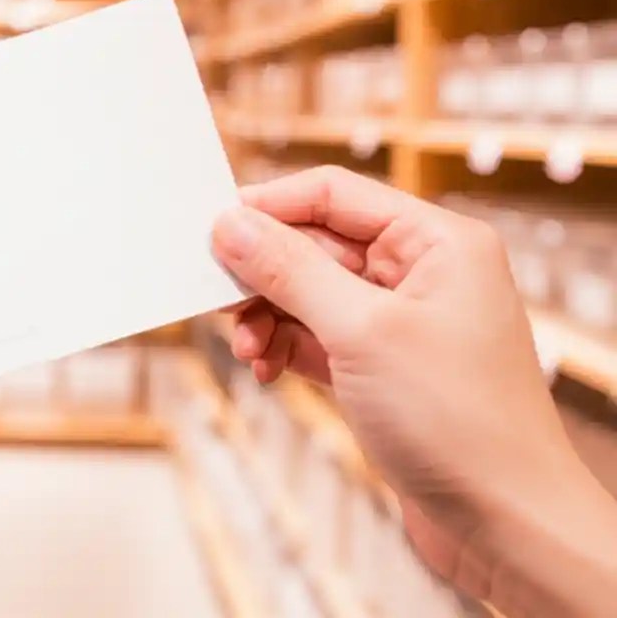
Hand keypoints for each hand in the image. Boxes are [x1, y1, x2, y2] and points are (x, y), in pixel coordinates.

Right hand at [212, 167, 616, 617]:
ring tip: (246, 348)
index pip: (334, 194)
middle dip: (263, 273)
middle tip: (216, 298)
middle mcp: (422, 274)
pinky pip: (315, 338)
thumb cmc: (460, 422)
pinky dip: (284, 348)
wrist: (506, 523)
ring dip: (268, 316)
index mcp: (438, 243)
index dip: (270, 206)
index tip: (212, 230)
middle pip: (315, 245)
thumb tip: (232, 224)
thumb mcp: (362, 332)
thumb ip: (291, 270)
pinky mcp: (382, 369)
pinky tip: (265, 369)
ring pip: (309, 295)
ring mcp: (402, 323)